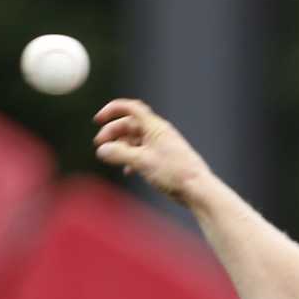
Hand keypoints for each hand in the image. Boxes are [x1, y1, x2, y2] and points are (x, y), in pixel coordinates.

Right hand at [93, 99, 210, 202]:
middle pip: (130, 125)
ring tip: (110, 158)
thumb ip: (119, 154)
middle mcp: (159, 133)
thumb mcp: (142, 162)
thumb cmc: (174, 173)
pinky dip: (133, 159)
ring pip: (136, 140)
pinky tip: (128, 171)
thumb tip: (102, 150)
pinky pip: (144, 153)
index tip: (98, 120)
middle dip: (113, 133)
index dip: (113, 110)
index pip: (131, 108)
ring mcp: (163, 146)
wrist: (199, 190)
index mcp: (155, 127)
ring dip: (121, 147)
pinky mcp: (165, 160)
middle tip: (100, 145)